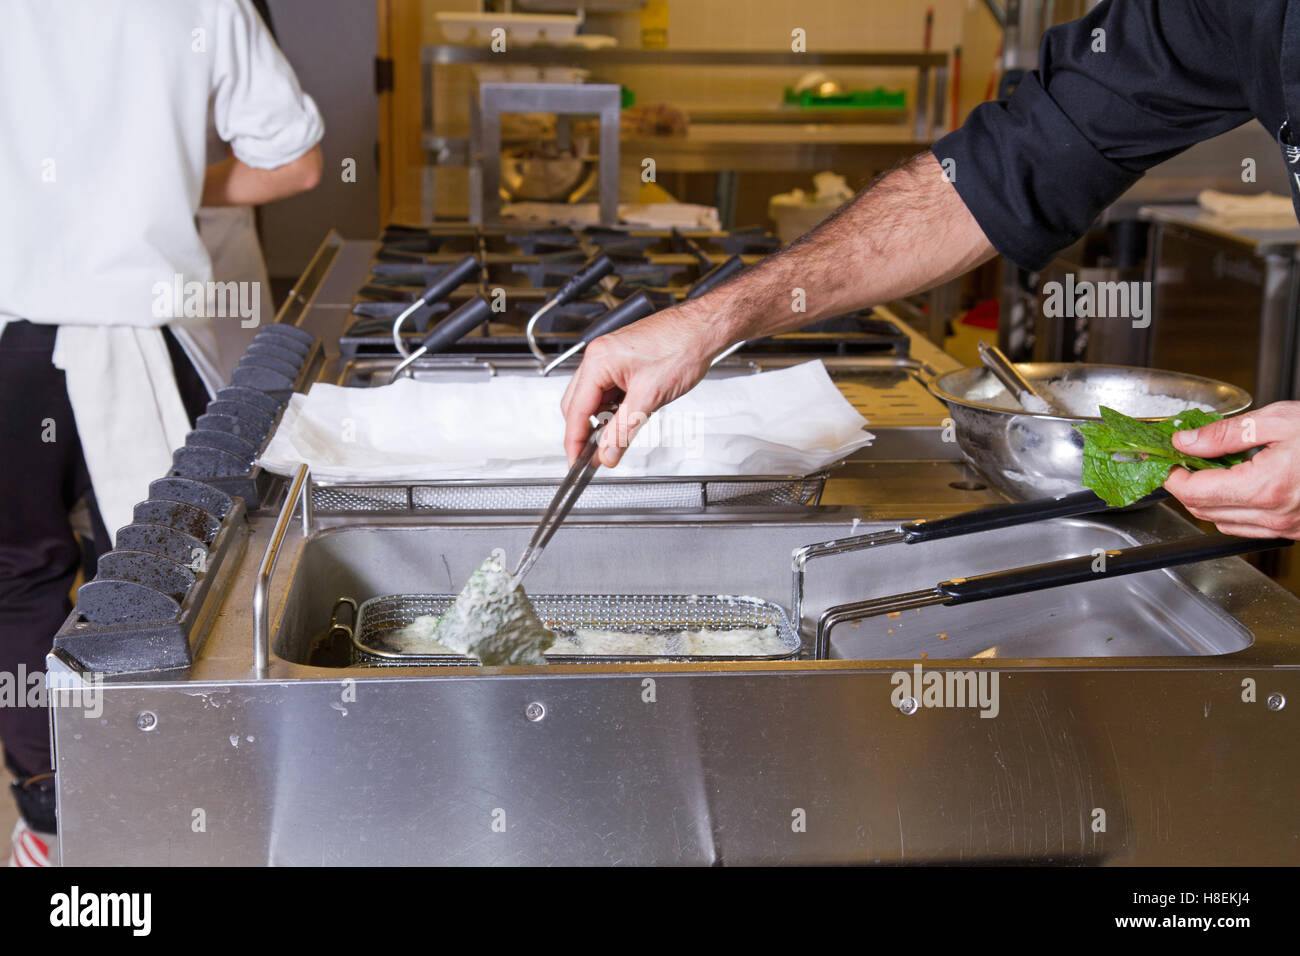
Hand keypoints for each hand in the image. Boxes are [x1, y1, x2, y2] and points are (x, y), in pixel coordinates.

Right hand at [560, 304, 724, 466]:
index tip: (576, 463)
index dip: (574, 441)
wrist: (704, 328)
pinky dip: (614, 407)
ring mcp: (609, 356)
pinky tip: (628, 415)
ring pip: (593, 398)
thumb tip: (607, 453)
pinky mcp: (622, 361)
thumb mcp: (650, 397)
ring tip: (620, 434)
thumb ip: (623, 430)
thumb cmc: (683, 346)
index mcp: (599, 361)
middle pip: (577, 404)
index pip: (575, 410)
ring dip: (602, 419)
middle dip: (586, 431)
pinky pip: (608, 390)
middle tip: (597, 455)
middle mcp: (599, 356)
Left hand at [1164, 401, 1299, 537]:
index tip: (1162, 459)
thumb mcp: (1279, 420)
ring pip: (1221, 522)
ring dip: (1206, 500)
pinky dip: (1231, 511)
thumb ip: (1226, 433)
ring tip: (1210, 471)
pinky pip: (1247, 528)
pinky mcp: (1294, 531)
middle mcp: (1273, 515)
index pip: (1193, 492)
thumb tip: (1186, 441)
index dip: (1170, 476)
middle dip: (1184, 486)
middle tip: (1181, 461)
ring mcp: (1284, 527)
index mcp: (1264, 487)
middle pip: (1201, 510)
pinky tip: (1236, 488)